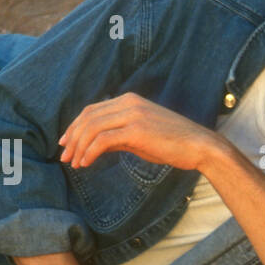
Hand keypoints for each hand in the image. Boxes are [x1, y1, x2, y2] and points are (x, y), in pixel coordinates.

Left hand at [58, 92, 218, 171]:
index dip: (75, 126)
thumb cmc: (172, 143)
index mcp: (129, 100)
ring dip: (78, 147)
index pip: (92, 110)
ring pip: (92, 128)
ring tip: (74, 163)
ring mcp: (132, 115)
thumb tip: (95, 146)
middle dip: (72, 138)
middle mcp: (128, 103)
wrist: (199, 146)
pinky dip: (90, 152)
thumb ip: (117, 136)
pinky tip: (86, 163)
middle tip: (65, 156)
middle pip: (88, 117)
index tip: (66, 143)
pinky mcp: (136, 130)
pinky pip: (102, 140)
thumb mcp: (140, 137)